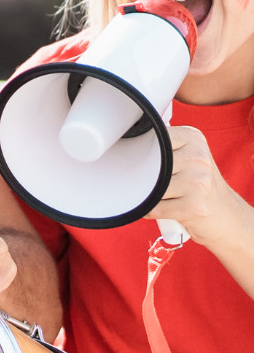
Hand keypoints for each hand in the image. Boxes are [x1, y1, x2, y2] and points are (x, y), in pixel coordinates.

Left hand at [148, 125, 253, 251]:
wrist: (227, 215)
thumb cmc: (197, 184)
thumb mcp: (187, 155)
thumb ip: (162, 145)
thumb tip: (126, 138)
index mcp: (193, 138)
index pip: (150, 137)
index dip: (137, 151)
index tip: (136, 157)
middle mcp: (197, 157)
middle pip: (147, 165)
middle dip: (141, 177)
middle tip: (148, 181)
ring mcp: (197, 182)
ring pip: (148, 187)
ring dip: (146, 195)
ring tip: (160, 195)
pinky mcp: (193, 207)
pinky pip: (153, 208)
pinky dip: (150, 210)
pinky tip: (163, 207)